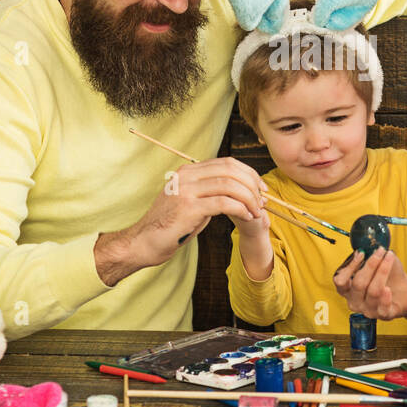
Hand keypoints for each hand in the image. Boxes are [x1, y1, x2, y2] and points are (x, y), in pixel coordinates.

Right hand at [131, 157, 266, 265]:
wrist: (143, 242)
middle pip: (230, 170)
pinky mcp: (188, 207)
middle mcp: (186, 176)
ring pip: (229, 185)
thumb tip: (237, 190)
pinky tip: (247, 217)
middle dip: (252, 184)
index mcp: (188, 171)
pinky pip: (223, 203)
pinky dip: (240, 208)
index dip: (248, 173)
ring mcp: (186, 190)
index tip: (261, 188)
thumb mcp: (191, 203)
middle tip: (263, 200)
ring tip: (257, 211)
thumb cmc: (170, 227)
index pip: (226, 163)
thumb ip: (209, 193)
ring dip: (249, 198)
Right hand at [333, 247, 406, 319]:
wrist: (406, 291)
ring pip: (373, 291)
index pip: (340, 281)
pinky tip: (388, 289)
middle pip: (358, 284)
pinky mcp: (384, 316)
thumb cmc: (389, 277)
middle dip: (371, 265)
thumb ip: (371, 256)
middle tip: (381, 252)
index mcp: (349, 290)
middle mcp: (355, 302)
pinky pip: (382, 308)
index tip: (362, 253)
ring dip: (382, 272)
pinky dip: (385, 298)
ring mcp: (369, 310)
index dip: (350, 267)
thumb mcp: (378, 263)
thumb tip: (369, 246)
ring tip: (390, 259)